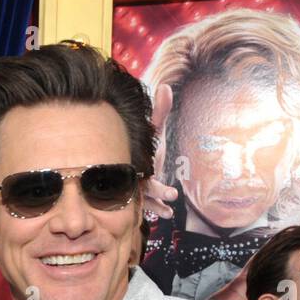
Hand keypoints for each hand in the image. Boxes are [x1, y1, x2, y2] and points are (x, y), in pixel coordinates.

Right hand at [142, 82, 178, 220]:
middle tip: (171, 194)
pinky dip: (158, 209)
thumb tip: (166, 86)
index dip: (152, 174)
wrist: (128, 164)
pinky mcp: (141, 198)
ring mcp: (136, 188)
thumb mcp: (152, 131)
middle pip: (143, 186)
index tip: (165, 183)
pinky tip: (168, 213)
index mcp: (136, 160)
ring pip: (144, 198)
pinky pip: (147, 207)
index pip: (141, 166)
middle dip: (157, 192)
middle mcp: (134, 175)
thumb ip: (160, 112)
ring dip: (158, 203)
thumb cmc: (144, 147)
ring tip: (169, 208)